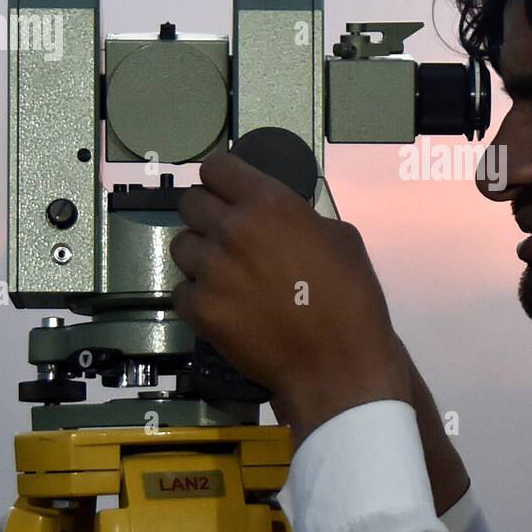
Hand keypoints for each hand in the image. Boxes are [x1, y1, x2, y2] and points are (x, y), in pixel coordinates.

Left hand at [170, 151, 410, 444]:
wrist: (337, 364)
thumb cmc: (351, 298)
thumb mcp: (341, 238)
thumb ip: (301, 219)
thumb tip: (283, 221)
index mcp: (269, 203)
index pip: (217, 167)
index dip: (221, 179)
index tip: (228, 192)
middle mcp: (231, 229)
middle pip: (190, 202)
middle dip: (207, 215)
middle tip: (227, 236)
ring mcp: (210, 270)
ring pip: (181, 246)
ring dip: (200, 256)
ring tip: (224, 275)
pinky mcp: (199, 309)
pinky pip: (181, 291)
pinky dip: (198, 297)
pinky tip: (223, 308)